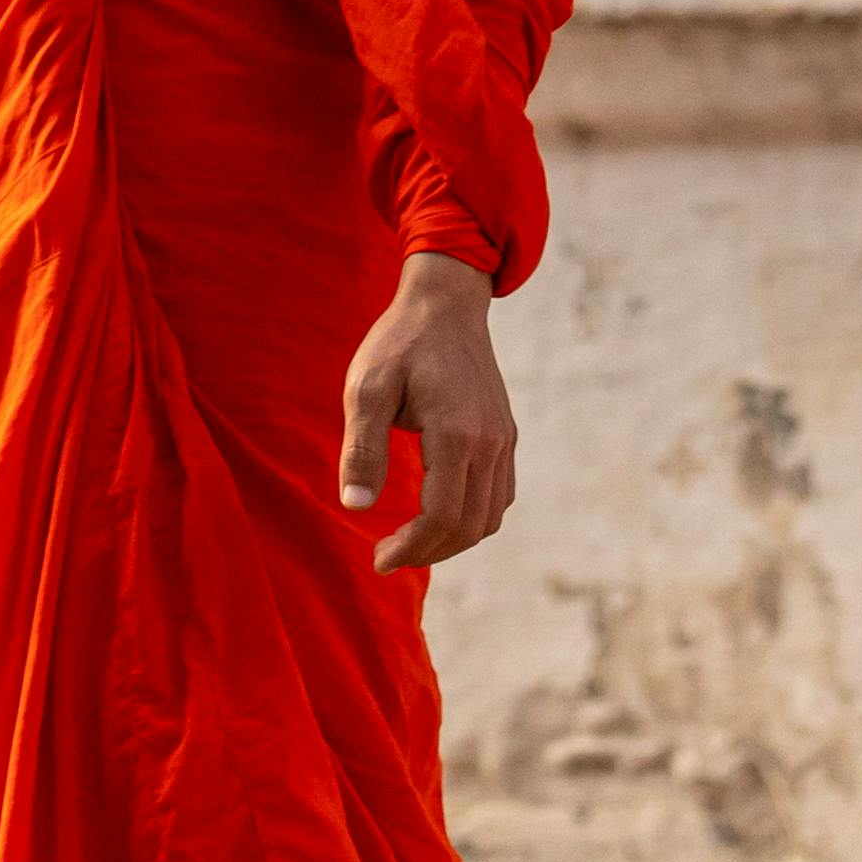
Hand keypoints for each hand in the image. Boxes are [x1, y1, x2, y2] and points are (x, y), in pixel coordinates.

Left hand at [337, 250, 517, 575]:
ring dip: (452, 540)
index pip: (442, 517)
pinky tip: (440, 514)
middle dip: (428, 551)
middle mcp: (490, 443)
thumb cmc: (400, 342)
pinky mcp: (505, 434)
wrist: (446, 303)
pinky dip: (473, 517)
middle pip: (470, 526)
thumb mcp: (367, 389)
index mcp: (457, 434)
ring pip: (490, 516)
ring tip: (412, 541)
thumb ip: (362, 449)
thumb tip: (356, 507)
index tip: (378, 558)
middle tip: (388, 556)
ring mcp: (503, 439)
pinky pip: (500, 494)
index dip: (411, 548)